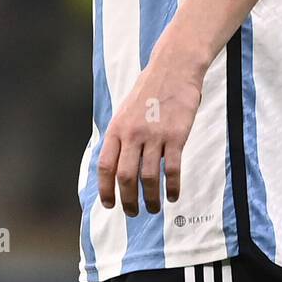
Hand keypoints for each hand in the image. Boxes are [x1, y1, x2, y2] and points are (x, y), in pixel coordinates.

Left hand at [96, 41, 207, 216]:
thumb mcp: (125, 111)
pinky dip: (172, 187)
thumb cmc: (150, 90)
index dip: (105, 189)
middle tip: (133, 213)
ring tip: (154, 208)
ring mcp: (154, 135)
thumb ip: (120, 136)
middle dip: (128, 200)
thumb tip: (115, 165)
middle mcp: (132, 133)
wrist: (174, 68)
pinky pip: (172, 169)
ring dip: (150, 198)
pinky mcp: (176, 136)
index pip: (105, 166)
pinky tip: (173, 195)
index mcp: (117, 128)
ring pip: (148, 177)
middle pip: (125, 177)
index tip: (109, 204)